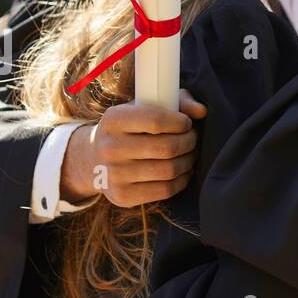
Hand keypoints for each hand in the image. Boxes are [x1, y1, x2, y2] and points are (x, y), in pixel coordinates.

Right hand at [60, 89, 207, 206]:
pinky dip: (182, 180)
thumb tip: (201, 111)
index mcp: (113, 120)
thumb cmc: (131, 128)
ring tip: (190, 154)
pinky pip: (165, 190)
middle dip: (189, 142)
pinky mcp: (123, 196)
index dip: (180, 122)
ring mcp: (114, 175)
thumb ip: (176, 101)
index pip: (156, 120)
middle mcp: (110, 148)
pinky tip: (183, 171)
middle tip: (192, 139)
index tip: (186, 123)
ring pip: (169, 170)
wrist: (96, 159)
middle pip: (167, 148)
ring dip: (188, 161)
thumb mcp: (144, 107)